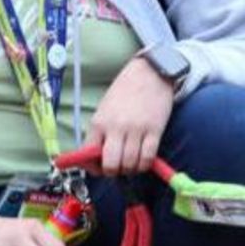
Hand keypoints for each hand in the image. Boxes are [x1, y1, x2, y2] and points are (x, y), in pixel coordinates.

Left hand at [85, 56, 174, 174]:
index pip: (90, 155)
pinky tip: (143, 161)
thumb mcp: (104, 109)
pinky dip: (144, 165)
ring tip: (132, 164)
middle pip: (111, 165)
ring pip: (130, 164)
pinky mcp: (154, 130)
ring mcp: (136, 129)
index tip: (100, 168)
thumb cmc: (125, 91)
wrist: (150, 73)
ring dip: (130, 170)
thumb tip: (95, 157)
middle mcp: (116, 127)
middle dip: (114, 172)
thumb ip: (100, 132)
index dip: (94, 168)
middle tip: (118, 168)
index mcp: (100, 122)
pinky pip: (148, 158)